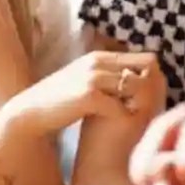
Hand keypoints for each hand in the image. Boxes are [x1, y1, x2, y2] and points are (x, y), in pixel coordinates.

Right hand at [0, 51, 160, 138]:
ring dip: (141, 105)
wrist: (31, 112)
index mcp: (99, 56)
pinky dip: (126, 119)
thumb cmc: (57, 100)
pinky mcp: (89, 96)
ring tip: (138, 119)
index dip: (152, 79)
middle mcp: (98, 62)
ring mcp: (93, 77)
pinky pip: (122, 108)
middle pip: (145, 70)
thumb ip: (103, 75)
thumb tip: (128, 81)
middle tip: (151, 110)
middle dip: (153, 90)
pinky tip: (123, 128)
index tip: (153, 97)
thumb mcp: (81, 78)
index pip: (143, 58)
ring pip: (136, 88)